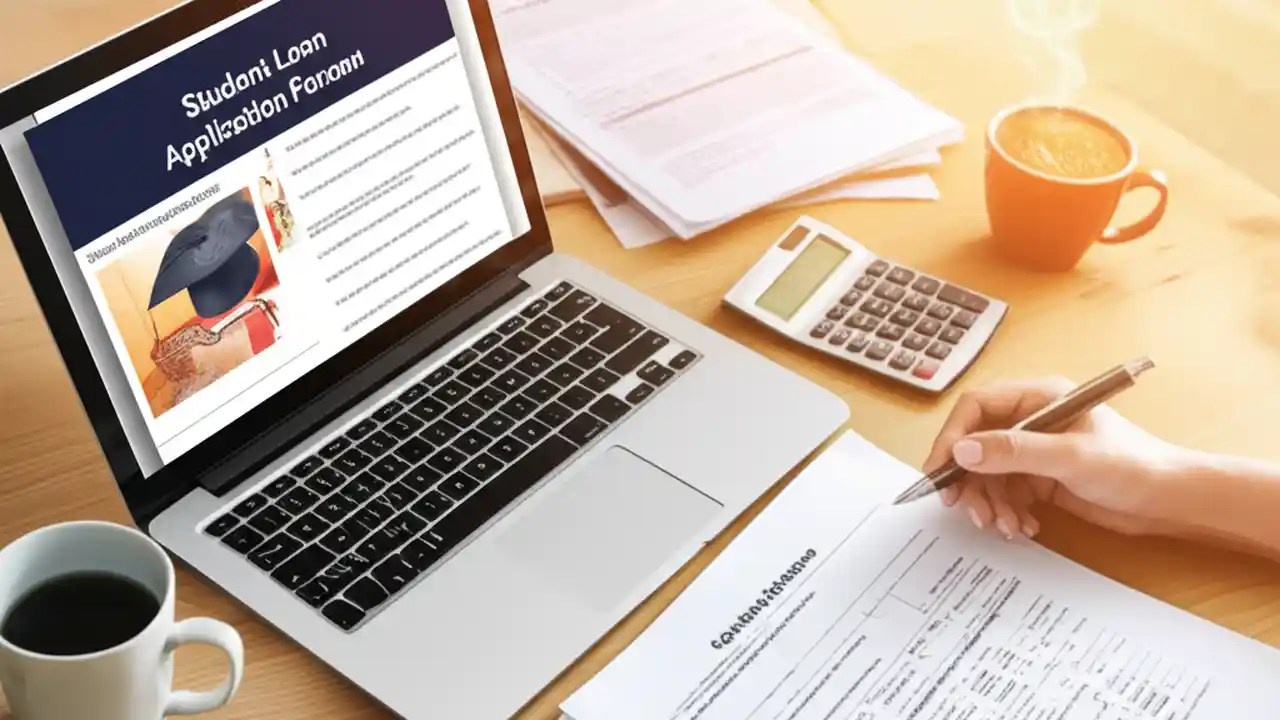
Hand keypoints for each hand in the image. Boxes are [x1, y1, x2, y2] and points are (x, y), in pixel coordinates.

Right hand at [923, 377, 1185, 538]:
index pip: (977, 407)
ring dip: (989, 502)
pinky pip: (1006, 492)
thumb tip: (961, 450)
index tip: (942, 471)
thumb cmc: (1133, 466)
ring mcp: (1036, 450)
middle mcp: (1032, 420)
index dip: (953, 436)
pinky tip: (1023, 528)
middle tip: (966, 509)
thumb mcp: (1071, 458)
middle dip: (969, 479)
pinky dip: (1007, 512)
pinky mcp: (1041, 477)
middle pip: (976, 443)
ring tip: (1003, 526)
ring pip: (988, 473)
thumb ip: (1014, 452)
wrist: (1171, 501)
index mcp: (1039, 397)